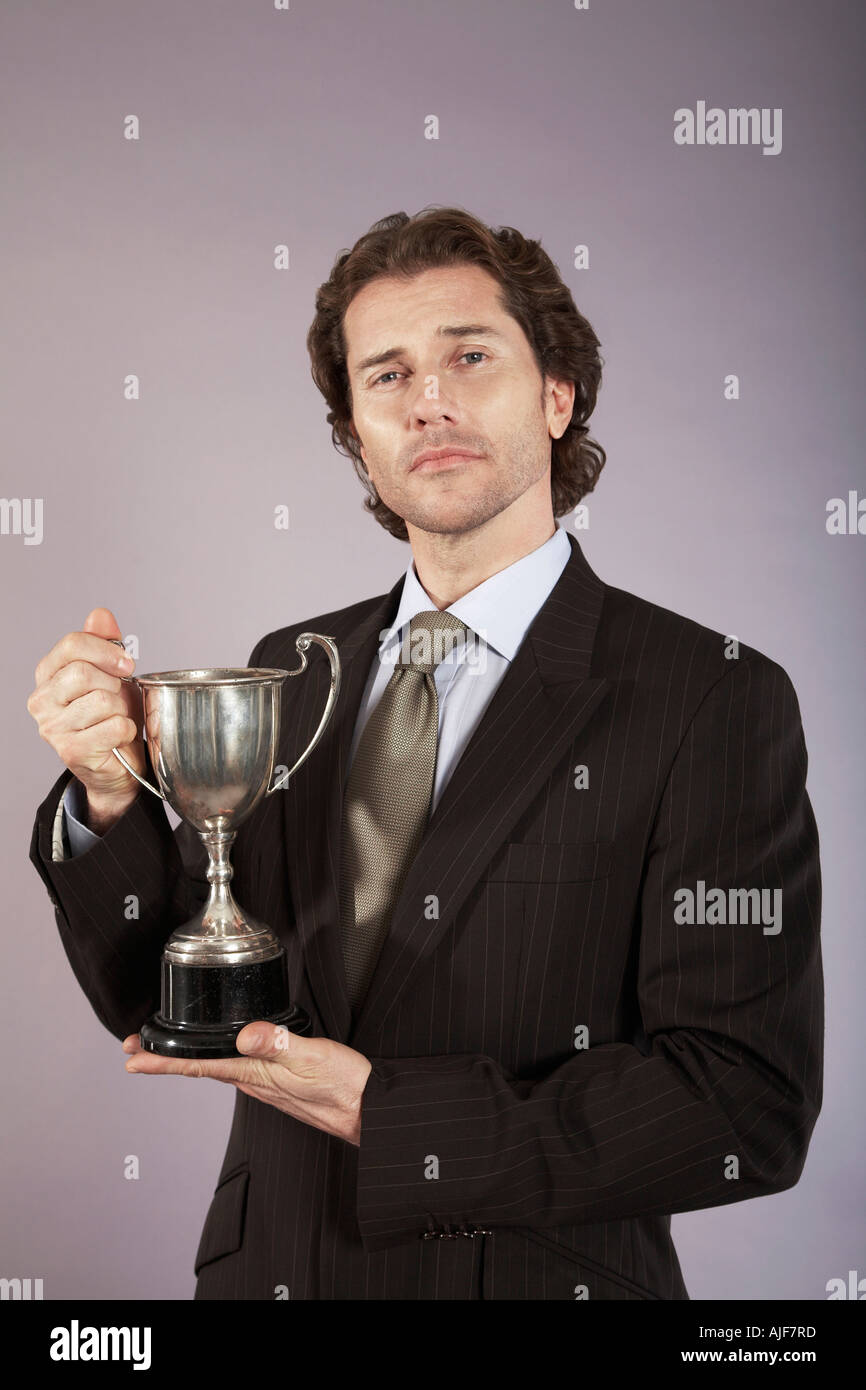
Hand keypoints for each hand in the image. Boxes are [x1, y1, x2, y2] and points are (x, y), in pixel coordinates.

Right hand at [27, 607, 143, 827]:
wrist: (118, 765)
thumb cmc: (113, 716)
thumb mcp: (112, 674)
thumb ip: (105, 644)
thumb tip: (100, 614)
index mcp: (47, 674)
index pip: (71, 644)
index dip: (106, 649)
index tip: (126, 664)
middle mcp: (41, 700)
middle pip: (82, 672)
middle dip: (113, 683)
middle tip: (119, 698)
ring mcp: (52, 728)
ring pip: (101, 700)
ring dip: (121, 709)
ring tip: (116, 718)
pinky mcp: (71, 751)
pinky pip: (113, 726)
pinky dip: (127, 730)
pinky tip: (118, 736)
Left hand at [123, 1024, 372, 1145]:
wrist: (370, 1110)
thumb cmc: (345, 1086)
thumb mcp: (311, 1056)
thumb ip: (279, 1043)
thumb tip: (245, 1036)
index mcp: (255, 1075)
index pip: (199, 1065)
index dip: (163, 1061)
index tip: (133, 1058)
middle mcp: (254, 1082)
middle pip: (200, 1066)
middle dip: (166, 1057)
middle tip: (135, 1048)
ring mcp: (265, 1083)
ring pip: (217, 1067)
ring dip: (189, 1057)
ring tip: (166, 1048)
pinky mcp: (278, 1081)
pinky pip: (238, 1067)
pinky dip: (218, 1057)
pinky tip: (221, 1051)